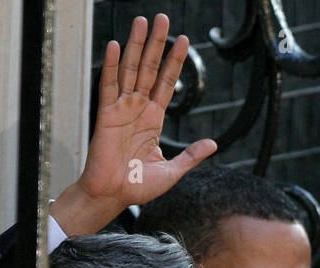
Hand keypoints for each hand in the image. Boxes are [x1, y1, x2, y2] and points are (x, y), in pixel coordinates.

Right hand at [52, 13, 216, 235]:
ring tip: (143, 22)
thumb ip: (191, 155)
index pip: (167, 83)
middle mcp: (138, 109)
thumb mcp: (173, 170)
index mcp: (154, 119)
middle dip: (157, 44)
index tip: (184, 40)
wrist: (114, 197)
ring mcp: (122, 109)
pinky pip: (109, 85)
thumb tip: (213, 143)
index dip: (175, 62)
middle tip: (163, 18)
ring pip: (131, 70)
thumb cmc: (138, 187)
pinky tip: (117, 45)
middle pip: (149, 68)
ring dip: (136, 45)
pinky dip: (112, 66)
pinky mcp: (106, 115)